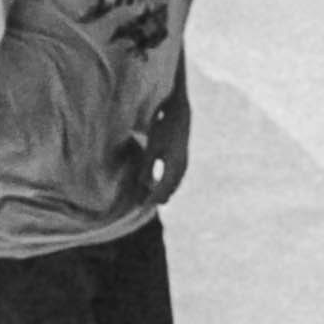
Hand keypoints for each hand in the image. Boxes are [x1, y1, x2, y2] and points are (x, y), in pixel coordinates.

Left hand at [133, 94, 192, 210]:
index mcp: (174, 166)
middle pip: (169, 191)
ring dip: (160, 193)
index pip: (162, 190)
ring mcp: (183, 166)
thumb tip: (143, 184)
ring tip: (147, 199)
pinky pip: (173, 180)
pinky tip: (155, 187)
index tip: (140, 206)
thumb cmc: (164, 129)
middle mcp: (181, 169)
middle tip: (140, 205)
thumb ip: (148, 166)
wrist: (180, 116)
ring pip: (172, 187)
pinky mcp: (181, 163)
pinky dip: (164, 187)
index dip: (151, 199)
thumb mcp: (152, 147)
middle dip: (155, 199)